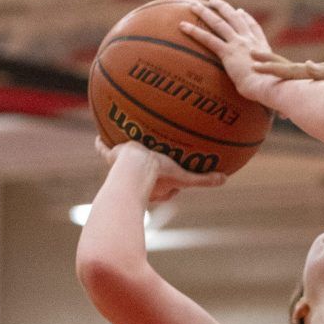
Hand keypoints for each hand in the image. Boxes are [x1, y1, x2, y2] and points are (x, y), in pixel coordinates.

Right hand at [96, 138, 225, 201]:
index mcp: (155, 188)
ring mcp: (120, 168)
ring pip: (122, 163)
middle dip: (147, 169)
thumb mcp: (184, 177)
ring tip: (125, 144)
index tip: (175, 176)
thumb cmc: (159, 176)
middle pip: (143, 175)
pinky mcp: (110, 156)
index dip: (170, 185)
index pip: (164, 188)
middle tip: (152, 159)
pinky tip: (99, 134)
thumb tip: (224, 179)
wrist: (134, 167)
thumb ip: (204, 179)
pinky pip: (103, 148)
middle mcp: (136, 180)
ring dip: (124, 155)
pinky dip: (102, 143)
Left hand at [179, 0, 275, 104]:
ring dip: (205, 13)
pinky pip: (208, 39)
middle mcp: (251, 43)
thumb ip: (279, 103)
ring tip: (194, 6)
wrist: (272, 89)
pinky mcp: (228, 53)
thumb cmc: (279, 94)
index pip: (254, 29)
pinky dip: (194, 31)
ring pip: (219, 23)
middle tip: (214, 1)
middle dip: (224, 8)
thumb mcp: (279, 93)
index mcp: (264, 49)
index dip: (247, 19)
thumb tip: (284, 117)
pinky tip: (182, 26)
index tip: (241, 12)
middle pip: (235, 19)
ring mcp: (239, 46)